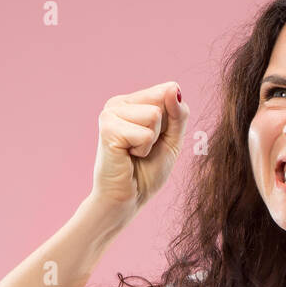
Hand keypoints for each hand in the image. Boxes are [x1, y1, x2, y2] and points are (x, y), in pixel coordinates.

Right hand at [91, 81, 189, 211]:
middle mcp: (118, 102)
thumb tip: (174, 88)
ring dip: (151, 141)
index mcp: (132, 101)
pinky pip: (145, 133)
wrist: (127, 199)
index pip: (168, 91)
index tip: (155, 139)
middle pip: (162, 101)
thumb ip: (178, 114)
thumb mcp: (172, 140)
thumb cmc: (147, 171)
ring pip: (154, 115)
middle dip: (162, 131)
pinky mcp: (107, 128)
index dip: (171, 120)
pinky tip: (127, 156)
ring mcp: (110, 113)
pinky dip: (143, 150)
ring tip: (134, 152)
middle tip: (143, 148)